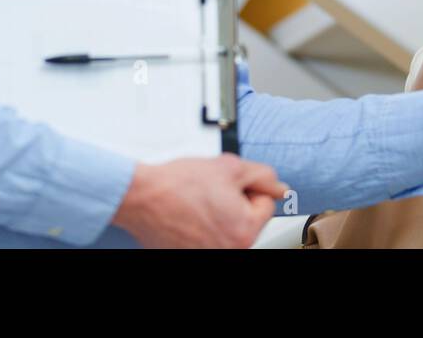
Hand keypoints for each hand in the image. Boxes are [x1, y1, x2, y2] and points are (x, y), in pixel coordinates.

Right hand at [112, 154, 287, 247]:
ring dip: (219, 212)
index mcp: (245, 231)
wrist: (142, 196)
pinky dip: (202, 224)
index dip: (248, 186)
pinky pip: (208, 236)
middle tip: (211, 189)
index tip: (229, 183)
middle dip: (234, 201)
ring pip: (228, 226)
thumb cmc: (179, 184)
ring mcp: (209, 254)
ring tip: (197, 200)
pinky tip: (189, 212)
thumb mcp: (231, 167)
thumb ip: (263, 176)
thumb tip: (280, 187)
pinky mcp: (190, 253)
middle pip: (247, 218)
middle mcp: (230, 250)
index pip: (265, 203)